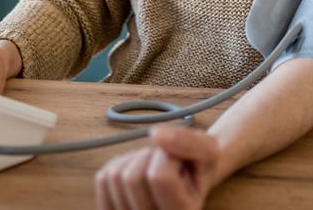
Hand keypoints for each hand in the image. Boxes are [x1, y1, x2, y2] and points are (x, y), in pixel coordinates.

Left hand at [95, 126, 222, 209]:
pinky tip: (140, 172)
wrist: (191, 177)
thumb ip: (189, 143)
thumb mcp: (209, 151)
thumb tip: (157, 135)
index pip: (158, 178)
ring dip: (136, 161)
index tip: (180, 159)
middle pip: (131, 178)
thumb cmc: (200, 166)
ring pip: (115, 177)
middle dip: (150, 157)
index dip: (168, 156)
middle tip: (167, 165)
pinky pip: (104, 178)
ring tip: (155, 169)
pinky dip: (121, 165)